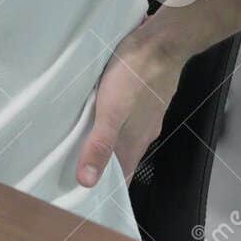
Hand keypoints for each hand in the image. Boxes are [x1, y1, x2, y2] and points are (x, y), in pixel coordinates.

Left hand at [76, 29, 184, 187]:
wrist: (162, 42)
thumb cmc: (135, 75)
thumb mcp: (110, 112)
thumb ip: (100, 145)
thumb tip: (88, 182)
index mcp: (135, 141)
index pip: (123, 176)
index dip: (108, 188)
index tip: (89, 198)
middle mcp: (143, 132)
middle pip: (123, 158)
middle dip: (104, 168)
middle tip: (78, 172)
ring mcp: (146, 114)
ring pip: (125, 137)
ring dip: (107, 145)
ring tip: (84, 146)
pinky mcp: (144, 96)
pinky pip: (128, 118)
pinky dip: (112, 123)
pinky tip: (100, 114)